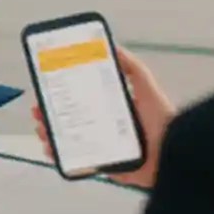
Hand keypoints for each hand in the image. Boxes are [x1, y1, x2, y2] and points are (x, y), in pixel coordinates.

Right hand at [31, 45, 174, 188]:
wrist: (174, 155)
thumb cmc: (165, 121)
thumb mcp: (146, 86)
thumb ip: (132, 66)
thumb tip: (114, 47)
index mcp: (114, 109)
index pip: (83, 99)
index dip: (63, 95)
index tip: (48, 89)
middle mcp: (107, 128)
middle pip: (71, 120)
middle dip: (50, 114)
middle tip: (39, 110)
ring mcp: (104, 147)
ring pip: (69, 140)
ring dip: (51, 134)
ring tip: (42, 129)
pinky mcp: (105, 166)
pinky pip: (78, 162)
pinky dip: (62, 158)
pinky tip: (52, 150)